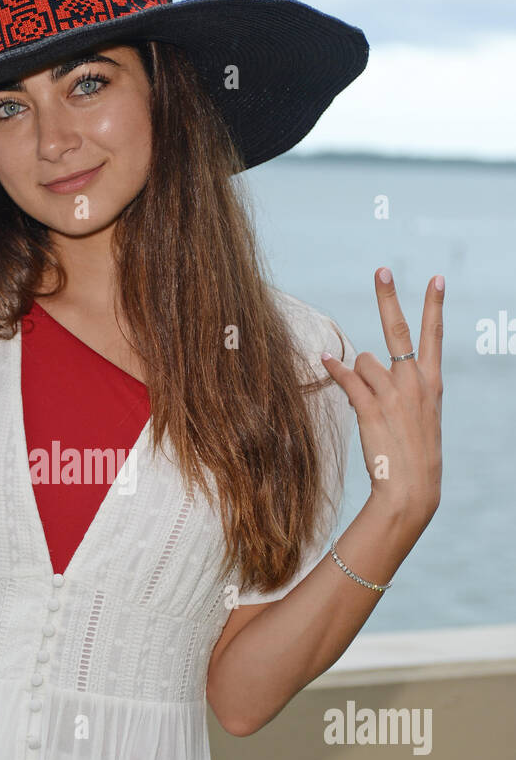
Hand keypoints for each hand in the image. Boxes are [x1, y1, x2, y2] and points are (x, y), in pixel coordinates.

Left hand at [321, 267, 442, 534]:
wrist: (412, 489)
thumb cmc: (413, 457)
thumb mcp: (419, 420)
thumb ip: (402, 393)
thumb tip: (365, 371)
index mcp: (432, 384)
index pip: (434, 336)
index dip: (433, 305)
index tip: (436, 278)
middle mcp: (415, 382)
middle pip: (398, 330)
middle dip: (389, 297)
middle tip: (381, 269)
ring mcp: (394, 394)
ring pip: (364, 361)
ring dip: (357, 376)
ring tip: (366, 404)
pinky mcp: (372, 408)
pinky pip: (348, 378)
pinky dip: (334, 369)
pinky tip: (323, 361)